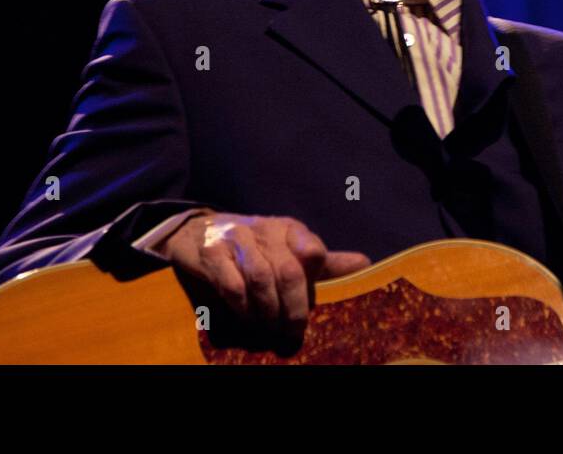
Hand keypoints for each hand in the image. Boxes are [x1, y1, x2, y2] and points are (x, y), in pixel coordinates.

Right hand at [154, 212, 370, 339]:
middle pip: (289, 271)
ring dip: (268, 312)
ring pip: (261, 278)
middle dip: (294, 309)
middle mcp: (263, 230)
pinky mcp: (210, 253)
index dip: (317, 275)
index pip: (312, 249)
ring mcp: (235, 239)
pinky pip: (231, 284)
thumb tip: (364, 263)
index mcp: (288, 229)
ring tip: (270, 332)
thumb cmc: (255, 248)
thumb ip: (323, 263)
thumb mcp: (288, 250)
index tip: (314, 303)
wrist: (198, 232)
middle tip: (293, 334)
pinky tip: (246, 319)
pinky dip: (242, 307)